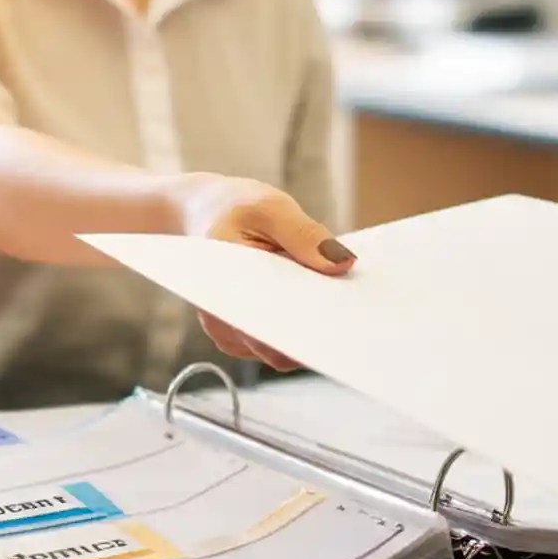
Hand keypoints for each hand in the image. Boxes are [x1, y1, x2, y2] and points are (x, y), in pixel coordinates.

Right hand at [172, 173, 355, 371]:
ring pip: (282, 351)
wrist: (198, 212)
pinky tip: (326, 306)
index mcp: (223, 287)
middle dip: (319, 333)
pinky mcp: (244, 336)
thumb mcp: (270, 207)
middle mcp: (224, 320)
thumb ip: (304, 235)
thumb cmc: (232, 206)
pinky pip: (281, 344)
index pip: (271, 323)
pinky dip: (303, 328)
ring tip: (345, 307)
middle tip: (358, 315)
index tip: (345, 320)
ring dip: (313, 332)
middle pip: (280, 347)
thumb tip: (342, 264)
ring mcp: (233, 334)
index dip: (309, 329)